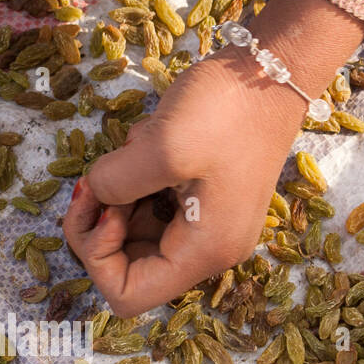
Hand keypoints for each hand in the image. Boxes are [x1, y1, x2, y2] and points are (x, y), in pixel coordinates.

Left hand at [63, 0, 363, 316]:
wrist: (269, 68)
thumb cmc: (226, 109)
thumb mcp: (161, 146)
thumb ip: (115, 182)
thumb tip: (97, 195)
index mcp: (202, 251)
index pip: (128, 295)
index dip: (98, 258)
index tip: (105, 208)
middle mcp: (204, 247)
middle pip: (124, 266)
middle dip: (96, 228)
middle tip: (94, 181)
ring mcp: (200, 222)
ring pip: (130, 235)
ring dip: (113, 199)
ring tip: (128, 155)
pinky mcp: (194, 196)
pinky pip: (145, 205)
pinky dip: (130, 182)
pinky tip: (142, 147)